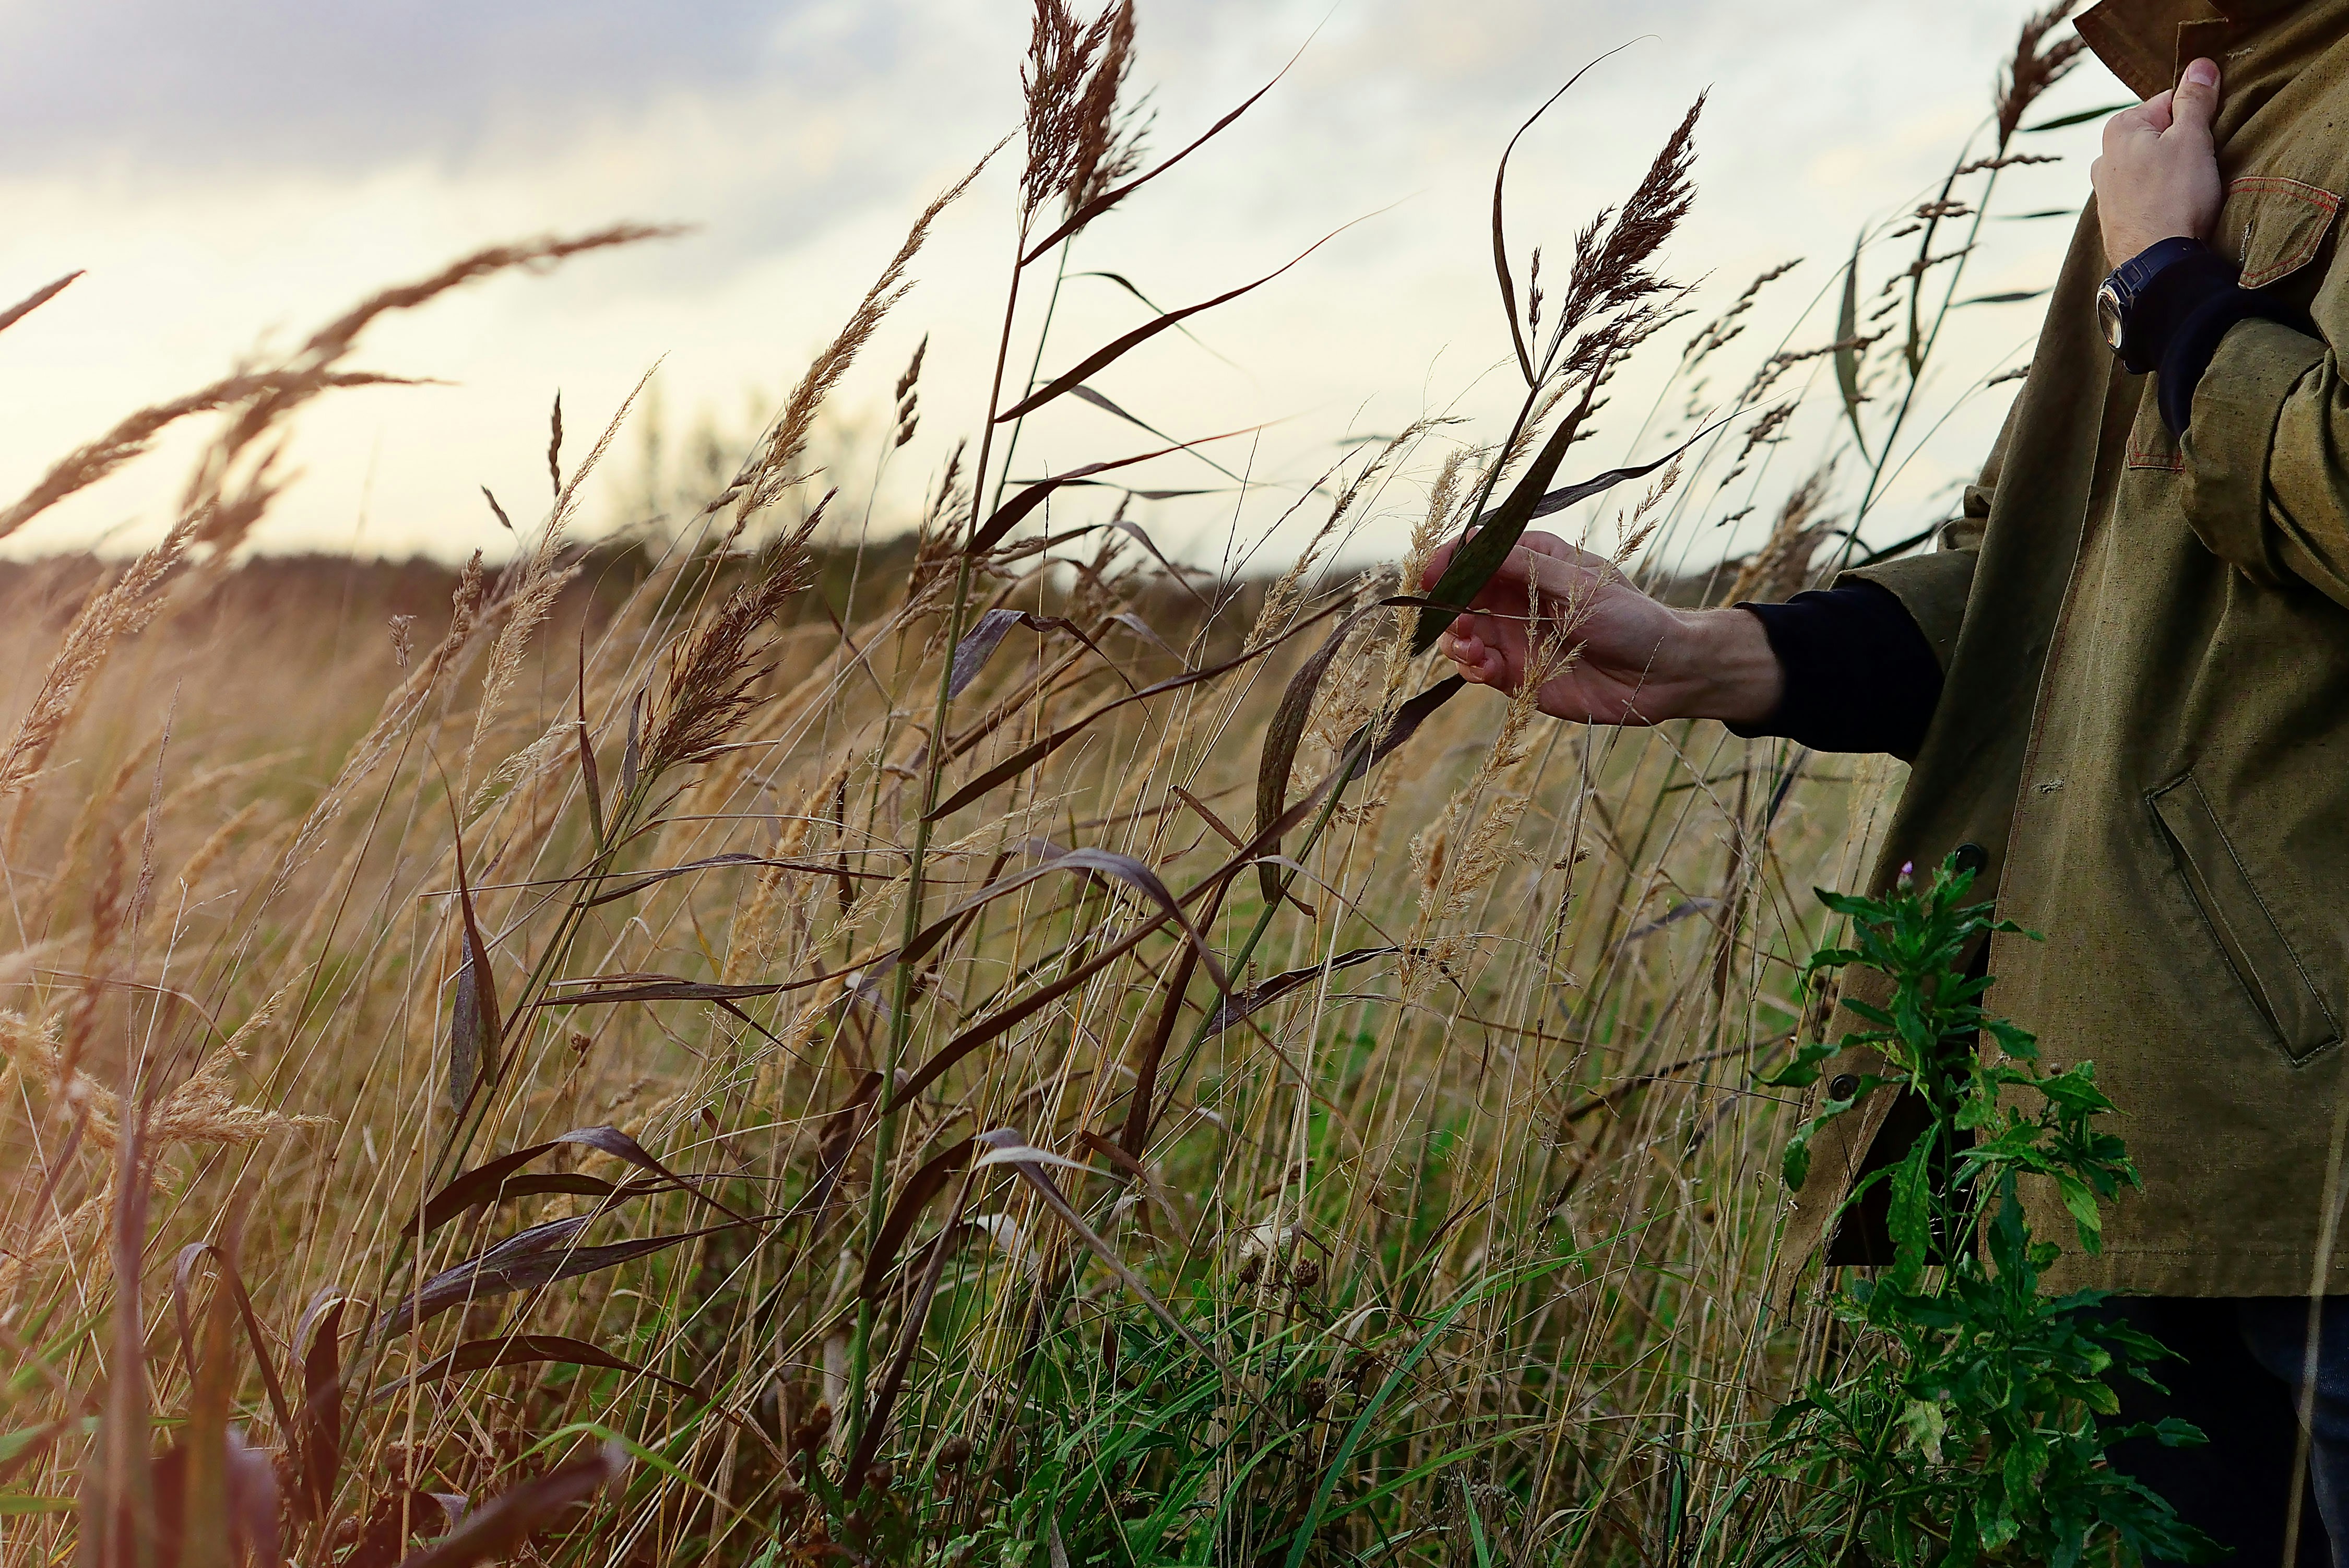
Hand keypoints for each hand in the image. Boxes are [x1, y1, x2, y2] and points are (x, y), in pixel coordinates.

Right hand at [1422, 531, 1782, 725]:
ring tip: (1471, 647)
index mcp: (1534, 563)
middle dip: (1447, 608)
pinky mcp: (1519, 675)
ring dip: (1457, 640)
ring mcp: (1516, 637)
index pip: (1478, 555)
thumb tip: (1473, 538)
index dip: (1448, 562)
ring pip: (1464, 635)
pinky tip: (1483, 667)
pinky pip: (1480, 669)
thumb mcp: (1579, 584)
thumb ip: (1525, 565)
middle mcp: (1518, 599)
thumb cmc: (1631, 617)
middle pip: (1461, 597)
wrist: (1663, 673)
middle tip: (1458, 621)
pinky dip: (1473, 668)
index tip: (1429, 575)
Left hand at [2092, 57, 2223, 266]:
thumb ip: (2195, 100)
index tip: (2207, 137)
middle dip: (2184, 145)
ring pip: (2154, 166)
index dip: (2196, 116)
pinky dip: (2163, 196)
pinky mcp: (2115, 217)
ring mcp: (2106, 190)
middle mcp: (2104, 156)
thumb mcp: (2192, 138)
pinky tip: (2175, 209)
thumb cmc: (2174, 196)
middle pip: (2160, 135)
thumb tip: (2201, 65)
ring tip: (2188, 191)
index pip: (2170, 101)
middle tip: (2199, 167)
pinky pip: (2147, 193)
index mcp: (2119, 128)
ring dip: (2174, 173)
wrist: (2156, 262)